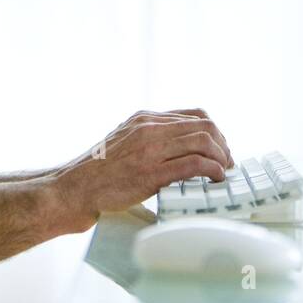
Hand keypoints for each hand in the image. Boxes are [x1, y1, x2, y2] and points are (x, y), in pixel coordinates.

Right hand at [48, 108, 234, 232]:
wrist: (75, 188)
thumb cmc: (99, 171)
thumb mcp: (124, 140)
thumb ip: (149, 137)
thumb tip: (178, 145)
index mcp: (144, 118)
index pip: (193, 114)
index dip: (214, 131)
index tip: (219, 147)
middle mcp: (149, 128)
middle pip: (204, 125)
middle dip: (223, 144)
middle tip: (227, 162)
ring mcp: (151, 149)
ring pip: (203, 141)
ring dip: (222, 157)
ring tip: (224, 171)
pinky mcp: (152, 172)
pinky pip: (194, 164)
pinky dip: (213, 170)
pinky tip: (215, 179)